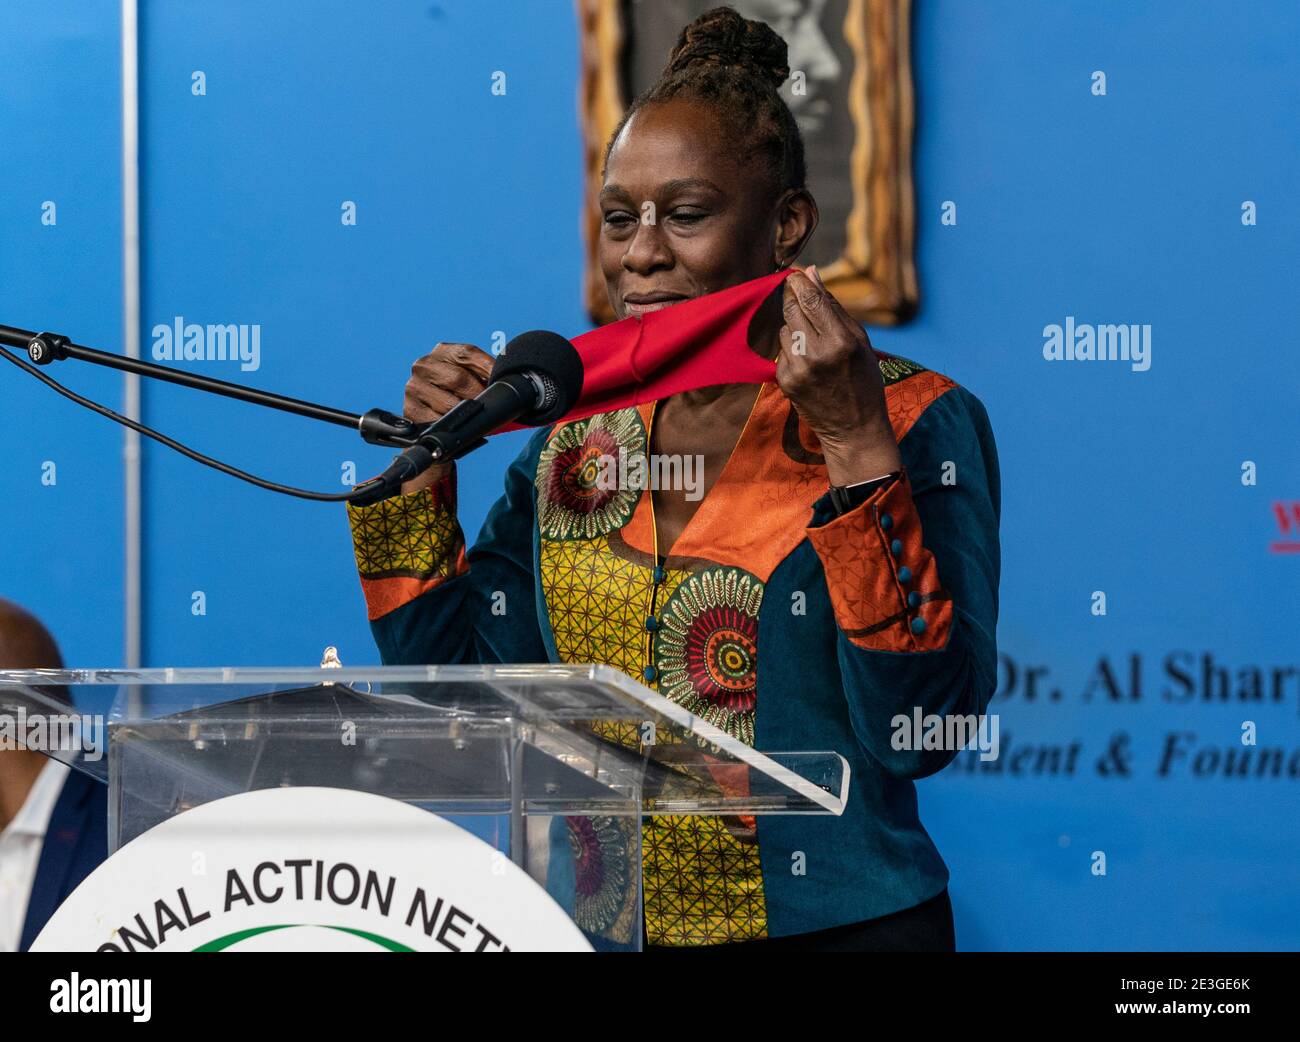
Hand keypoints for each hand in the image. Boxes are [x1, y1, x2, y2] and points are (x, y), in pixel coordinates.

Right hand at [399, 342, 494, 493]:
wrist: (433, 426)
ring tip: (473, 416)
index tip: (502, 381)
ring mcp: (414, 387)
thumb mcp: (469, 380)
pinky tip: (457, 425)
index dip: (488, 367)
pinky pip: (440, 421)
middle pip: (458, 378)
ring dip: (467, 414)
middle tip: (489, 406)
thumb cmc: (457, 399)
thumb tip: (510, 380)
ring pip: (450, 403)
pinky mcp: (410, 410)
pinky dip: (454, 426)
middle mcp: (423, 365)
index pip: (467, 353)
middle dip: (479, 395)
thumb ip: (484, 375)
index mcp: (442, 351)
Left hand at [777, 265, 902, 484]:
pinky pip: (781, 351)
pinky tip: (808, 363)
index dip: (799, 282)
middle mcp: (817, 354)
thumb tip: (811, 273)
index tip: (795, 274)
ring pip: (784, 329)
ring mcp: (798, 369)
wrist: (853, 429)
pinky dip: (791, 350)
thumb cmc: (863, 381)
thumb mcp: (860, 342)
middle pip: (792, 310)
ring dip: (794, 328)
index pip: (811, 299)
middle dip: (793, 300)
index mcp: (841, 341)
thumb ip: (834, 306)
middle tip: (800, 299)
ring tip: (814, 343)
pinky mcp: (784, 381)